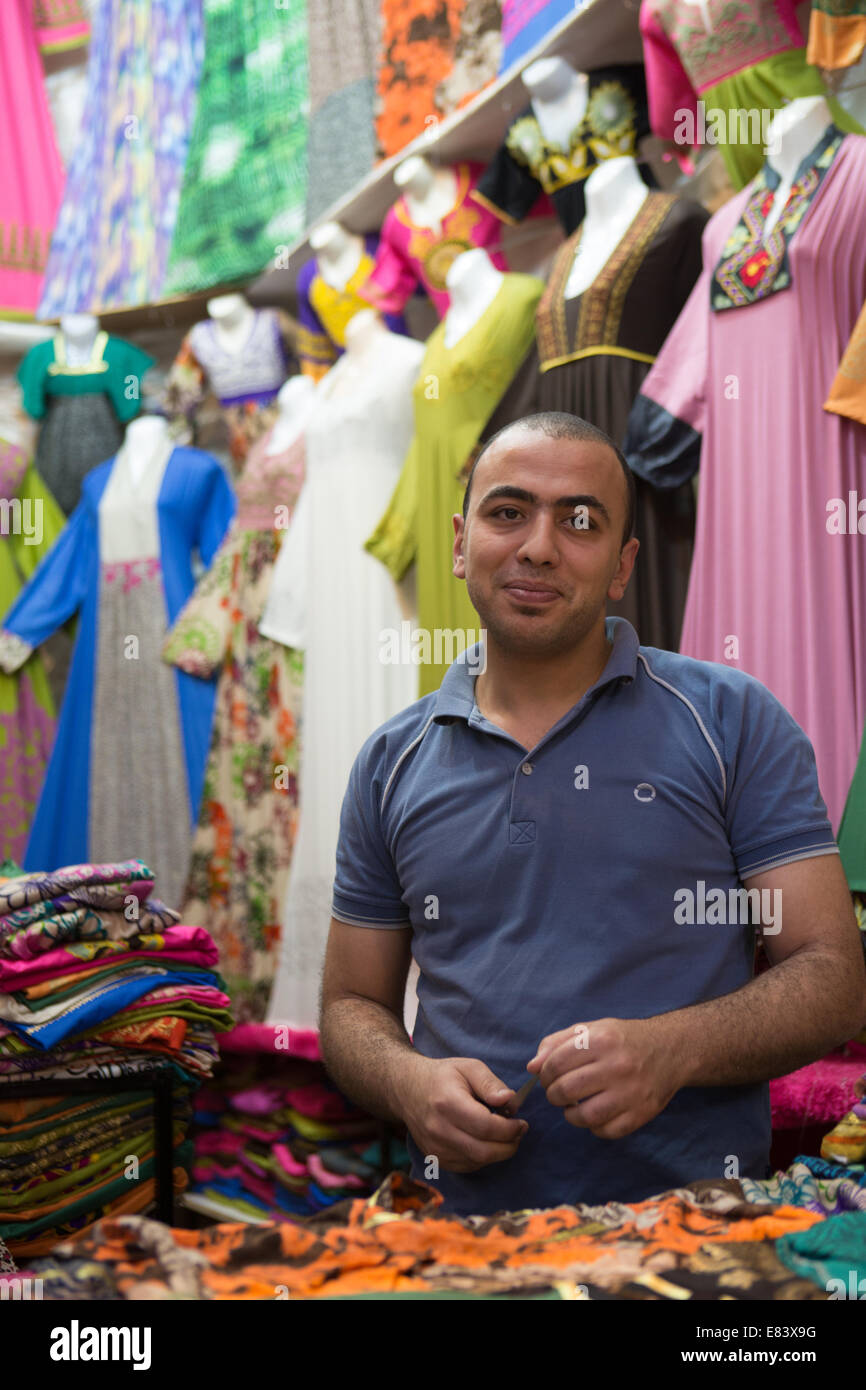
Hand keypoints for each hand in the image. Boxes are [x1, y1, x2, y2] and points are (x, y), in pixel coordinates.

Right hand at [396, 1055, 528, 1172]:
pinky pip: (467, 1166)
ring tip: (504, 1135)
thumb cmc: (443, 1076)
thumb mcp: (469, 1067)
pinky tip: (486, 1142)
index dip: (510, 1129)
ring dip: (498, 1152)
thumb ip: (490, 1083)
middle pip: (483, 1151)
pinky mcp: (435, 1158)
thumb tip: (510, 1100)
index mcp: (447, 1103)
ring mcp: (434, 1147)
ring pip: (477, 1161)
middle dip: (509, 1145)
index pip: (486, 1126)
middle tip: (519, 1132)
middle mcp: (438, 1129)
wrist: (408, 1089)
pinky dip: (483, 1157)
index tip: (521, 1122)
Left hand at [526, 1016, 683, 1139]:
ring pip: (585, 1116)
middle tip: (558, 1092)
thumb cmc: (622, 1039)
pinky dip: (594, 1127)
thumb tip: (532, 1067)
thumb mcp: (590, 1029)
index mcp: (602, 1040)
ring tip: (573, 1106)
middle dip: (553, 1095)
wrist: (670, 1049)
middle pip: (566, 1090)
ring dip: (570, 1114)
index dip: (544, 1074)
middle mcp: (617, 1066)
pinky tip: (595, 1114)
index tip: (547, 1077)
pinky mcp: (642, 1113)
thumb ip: (556, 1043)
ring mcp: (632, 1092)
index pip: (556, 1063)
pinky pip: (607, 1131)